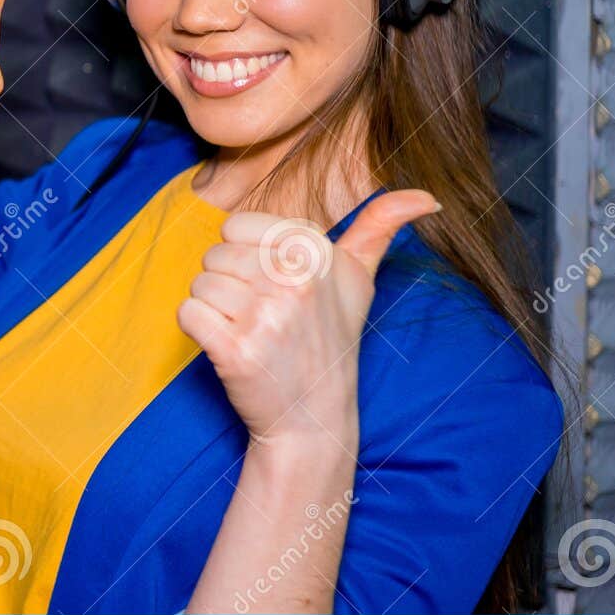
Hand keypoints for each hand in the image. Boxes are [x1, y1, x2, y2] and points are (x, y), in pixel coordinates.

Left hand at [177, 190, 441, 450]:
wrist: (312, 418)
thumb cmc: (329, 341)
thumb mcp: (360, 281)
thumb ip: (380, 228)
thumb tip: (427, 197)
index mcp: (317, 253)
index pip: (237, 225)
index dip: (245, 254)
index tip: (272, 285)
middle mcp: (294, 280)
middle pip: (215, 254)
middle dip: (228, 284)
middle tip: (261, 315)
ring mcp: (265, 316)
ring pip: (200, 283)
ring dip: (214, 309)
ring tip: (248, 331)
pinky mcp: (235, 350)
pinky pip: (187, 312)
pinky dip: (198, 330)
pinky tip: (228, 346)